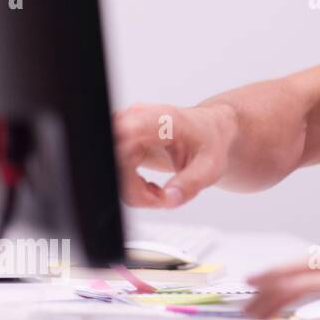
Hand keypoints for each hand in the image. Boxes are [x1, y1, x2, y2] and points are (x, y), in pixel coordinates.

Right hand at [112, 102, 235, 207]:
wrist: (210, 131)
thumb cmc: (210, 141)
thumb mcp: (211, 166)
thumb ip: (190, 183)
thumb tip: (169, 199)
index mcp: (158, 120)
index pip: (124, 140)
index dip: (128, 174)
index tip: (153, 193)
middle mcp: (135, 119)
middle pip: (112, 159)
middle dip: (132, 188)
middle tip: (161, 197)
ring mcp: (124, 128)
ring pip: (108, 166)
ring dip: (129, 187)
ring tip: (157, 190)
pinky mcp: (118, 140)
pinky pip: (111, 167)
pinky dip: (125, 183)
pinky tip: (146, 185)